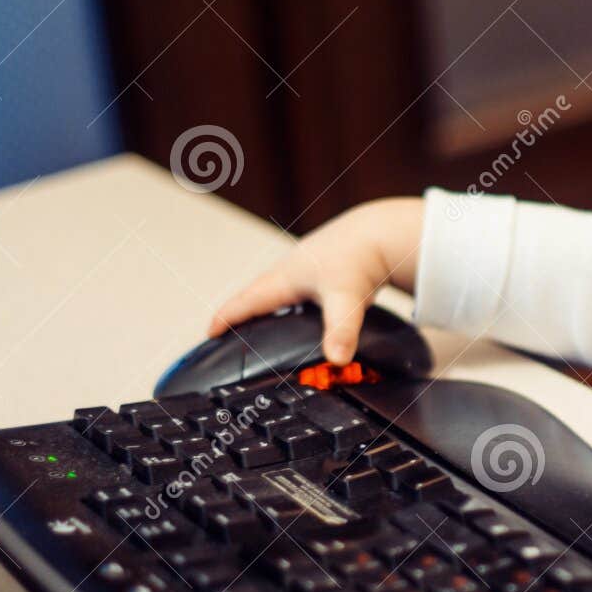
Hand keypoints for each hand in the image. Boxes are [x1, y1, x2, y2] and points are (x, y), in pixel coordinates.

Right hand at [208, 197, 423, 364]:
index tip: (208, 334)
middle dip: (240, 317)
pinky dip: (294, 311)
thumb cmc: (358, 255)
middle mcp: (291, 273)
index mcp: (284, 278)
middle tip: (227, 337)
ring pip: (278, 297)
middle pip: (256, 298)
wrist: (382, 233)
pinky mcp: (324, 276)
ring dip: (266, 313)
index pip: (244, 301)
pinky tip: (301, 322)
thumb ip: (341, 329)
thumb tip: (336, 359)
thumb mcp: (346, 296)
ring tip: (259, 334)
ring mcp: (307, 273)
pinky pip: (300, 297)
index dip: (225, 319)